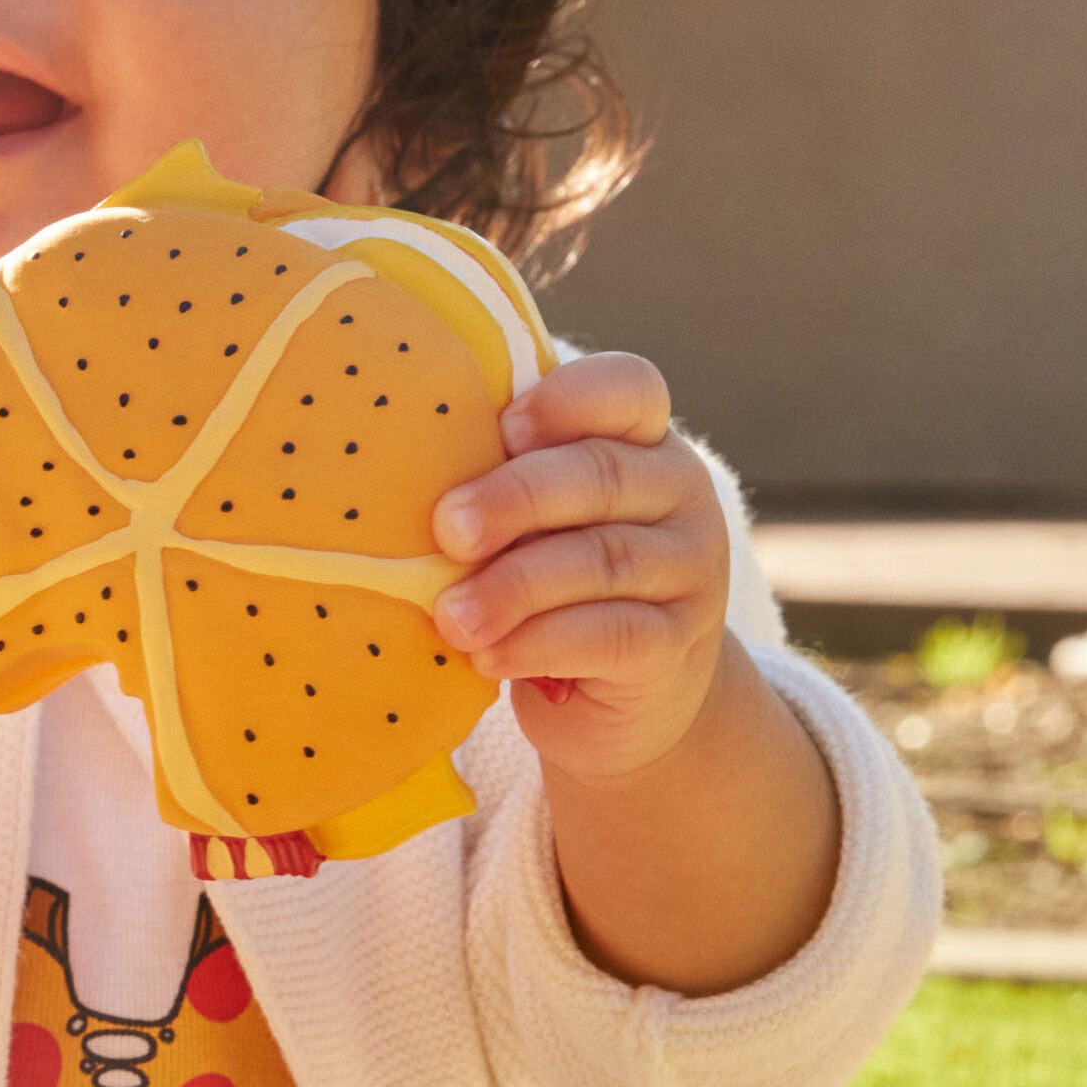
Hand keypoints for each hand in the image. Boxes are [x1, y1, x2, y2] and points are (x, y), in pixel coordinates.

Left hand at [427, 352, 729, 781]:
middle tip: (448, 529)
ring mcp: (689, 570)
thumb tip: (398, 474)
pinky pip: (610, 635)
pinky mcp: (674, 645)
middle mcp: (680, 494)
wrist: (630, 697)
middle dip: (516, 499)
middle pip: (602, 474)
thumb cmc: (558, 587)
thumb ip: (500, 486)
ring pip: (604, 560)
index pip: (628, 389)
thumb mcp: (536, 524)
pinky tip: (488, 656)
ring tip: (452, 615)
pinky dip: (539, 643)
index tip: (505, 428)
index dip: (568, 400)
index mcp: (642, 442)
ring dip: (514, 586)